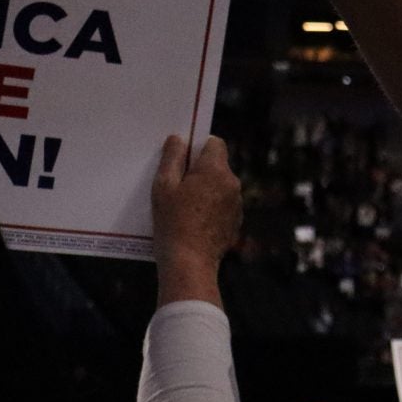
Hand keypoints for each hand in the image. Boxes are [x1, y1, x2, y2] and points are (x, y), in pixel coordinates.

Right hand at [151, 134, 241, 307]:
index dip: (197, 146)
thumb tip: (178, 139)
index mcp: (216, 170)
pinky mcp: (236, 220)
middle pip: (217, 165)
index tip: (182, 157)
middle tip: (176, 184)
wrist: (190, 262)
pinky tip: (193, 220)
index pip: (214, 143)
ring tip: (182, 206)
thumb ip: (172, 159)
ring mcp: (237, 203)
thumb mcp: (163, 187)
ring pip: (220, 185)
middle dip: (198, 170)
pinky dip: (210, 206)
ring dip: (205, 189)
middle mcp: (232, 183)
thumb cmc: (172, 223)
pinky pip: (223, 204)